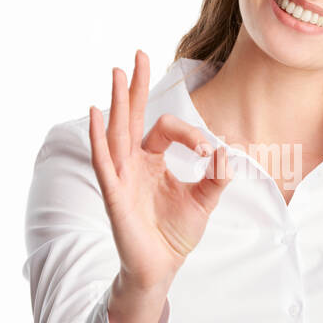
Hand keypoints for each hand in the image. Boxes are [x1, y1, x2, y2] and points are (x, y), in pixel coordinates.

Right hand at [88, 50, 233, 294]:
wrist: (161, 268)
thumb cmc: (175, 234)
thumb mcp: (204, 200)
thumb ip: (217, 176)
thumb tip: (225, 151)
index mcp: (152, 162)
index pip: (165, 130)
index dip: (190, 135)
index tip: (209, 153)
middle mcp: (133, 164)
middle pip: (131, 117)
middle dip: (134, 86)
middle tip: (137, 54)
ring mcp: (120, 177)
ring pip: (116, 132)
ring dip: (116, 102)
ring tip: (116, 72)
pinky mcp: (114, 194)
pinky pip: (104, 161)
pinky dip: (98, 137)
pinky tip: (97, 114)